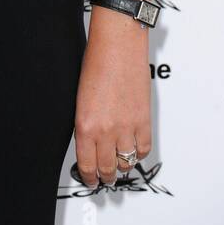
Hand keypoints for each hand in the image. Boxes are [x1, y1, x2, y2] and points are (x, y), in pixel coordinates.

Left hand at [74, 9, 151, 187]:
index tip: (89, 178)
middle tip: (103, 177)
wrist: (117, 46)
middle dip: (104, 176)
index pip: (87, 164)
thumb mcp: (79, 98)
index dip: (88, 176)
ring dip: (122, 167)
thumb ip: (85, 123)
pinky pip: (143, 149)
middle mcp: (105, 130)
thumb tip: (88, 141)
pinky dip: (138, 153)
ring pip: (126, 162)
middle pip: (107, 168)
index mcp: (84, 125)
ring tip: (118, 167)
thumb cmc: (95, 63)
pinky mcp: (144, 120)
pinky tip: (133, 151)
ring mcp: (127, 127)